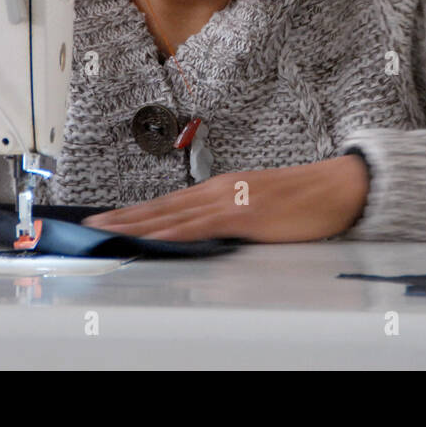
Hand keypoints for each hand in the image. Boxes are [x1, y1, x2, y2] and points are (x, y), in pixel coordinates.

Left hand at [81, 155, 369, 241]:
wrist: (338, 187)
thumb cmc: (304, 200)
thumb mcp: (258, 206)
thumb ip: (230, 217)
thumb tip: (205, 234)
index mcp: (220, 187)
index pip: (167, 203)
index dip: (134, 211)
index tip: (105, 218)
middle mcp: (217, 189)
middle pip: (160, 206)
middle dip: (122, 217)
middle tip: (87, 225)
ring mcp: (229, 201)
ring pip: (171, 215)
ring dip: (135, 224)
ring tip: (104, 231)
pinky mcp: (243, 215)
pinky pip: (200, 227)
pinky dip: (172, 233)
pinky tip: (153, 239)